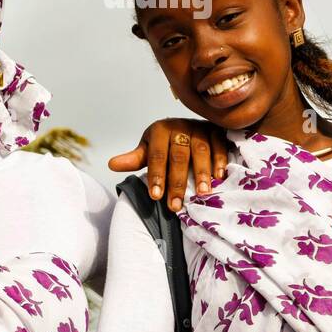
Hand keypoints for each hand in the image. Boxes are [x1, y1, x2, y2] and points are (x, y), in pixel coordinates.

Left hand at [108, 118, 227, 211]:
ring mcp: (199, 127)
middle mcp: (179, 126)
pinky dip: (220, 161)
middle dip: (177, 182)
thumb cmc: (165, 143)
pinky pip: (219, 145)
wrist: (187, 125)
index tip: (155, 197)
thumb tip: (111, 165)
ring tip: (201, 193)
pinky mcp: (216, 130)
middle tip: (175, 205)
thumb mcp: (148, 149)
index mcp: (160, 130)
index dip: (156, 176)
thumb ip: (134, 159)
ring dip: (201, 173)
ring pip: (200, 152)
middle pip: (178, 157)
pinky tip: (219, 176)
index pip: (156, 156)